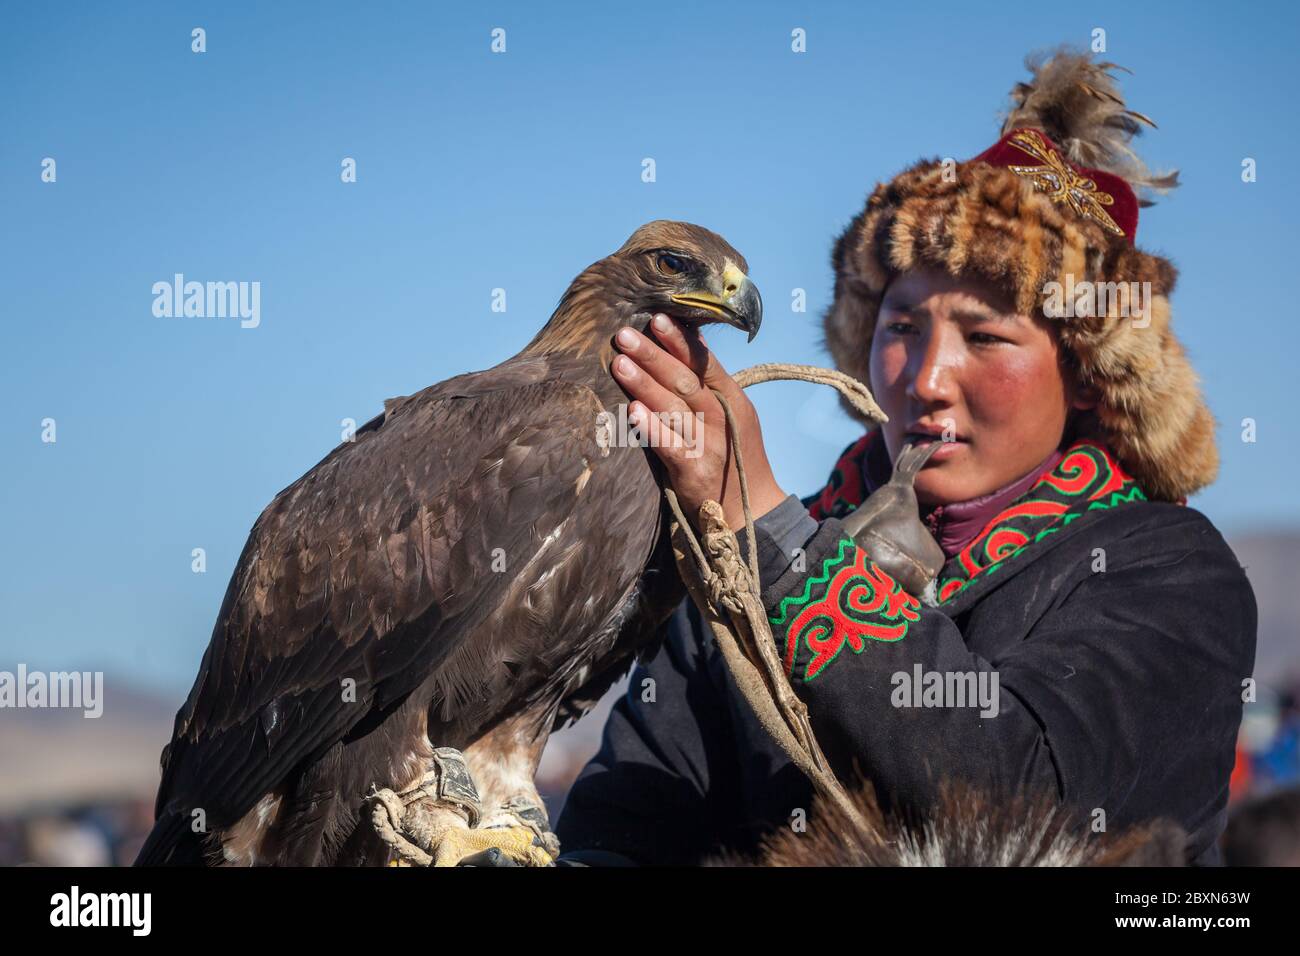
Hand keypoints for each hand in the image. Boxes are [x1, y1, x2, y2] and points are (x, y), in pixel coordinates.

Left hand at [611, 314, 787, 531]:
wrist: (751, 511)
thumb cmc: (733, 457)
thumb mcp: (731, 415)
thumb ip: (709, 385)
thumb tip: (685, 342)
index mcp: (731, 399)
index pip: (704, 363)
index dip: (680, 340)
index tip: (656, 318)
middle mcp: (722, 418)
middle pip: (685, 381)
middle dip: (653, 355)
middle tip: (623, 335)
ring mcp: (709, 445)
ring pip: (674, 408)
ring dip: (645, 384)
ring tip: (619, 363)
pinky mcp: (695, 472)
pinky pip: (671, 446)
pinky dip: (652, 427)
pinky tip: (633, 411)